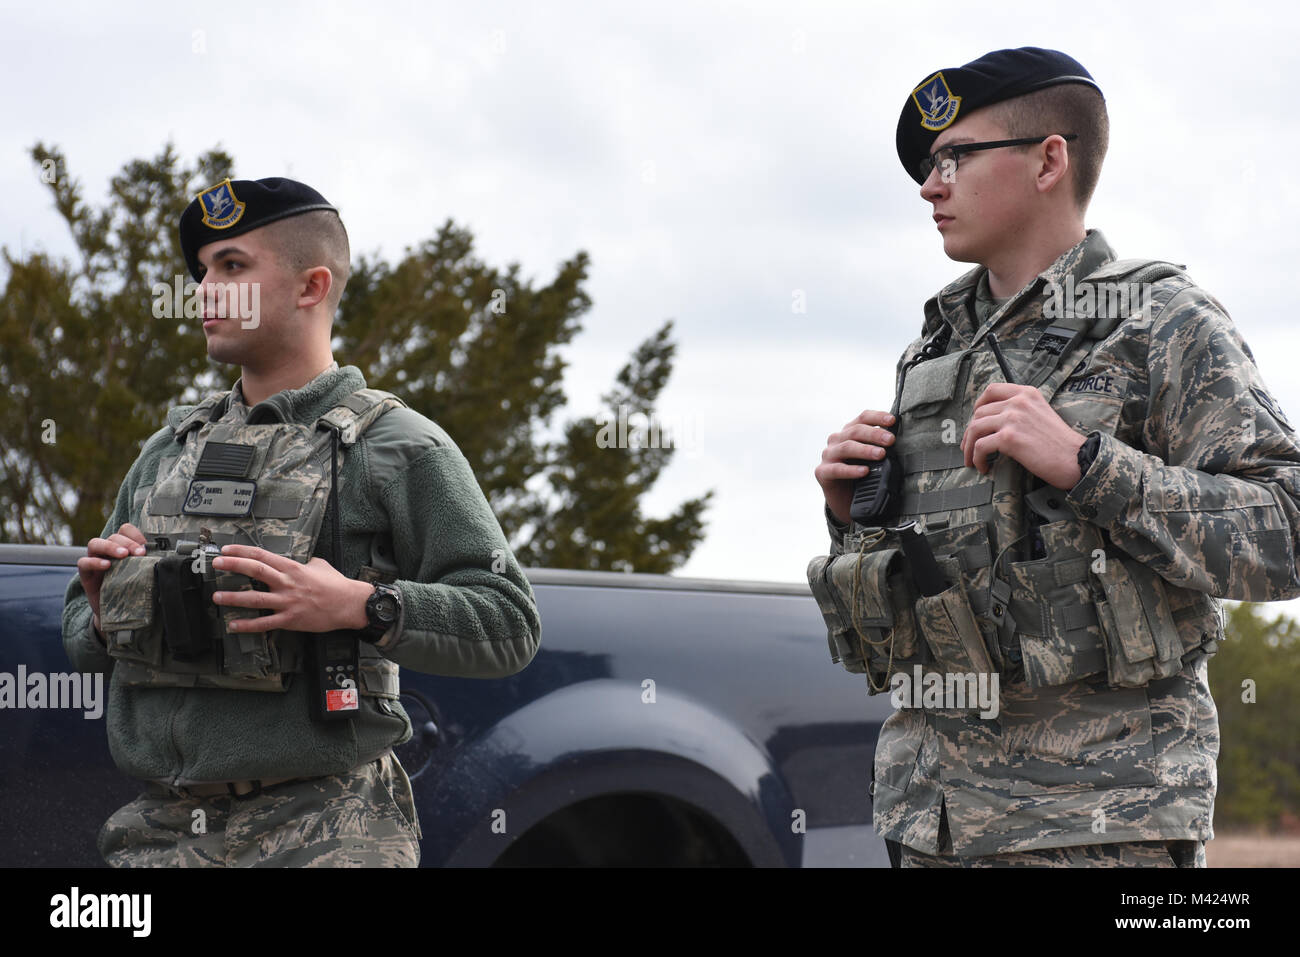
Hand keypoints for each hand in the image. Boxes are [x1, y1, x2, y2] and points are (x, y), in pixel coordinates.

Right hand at [78, 522, 148, 633]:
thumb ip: (149, 565)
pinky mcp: (86, 574)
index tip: (146, 545)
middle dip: (128, 542)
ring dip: (110, 546)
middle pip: (113, 536)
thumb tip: (169, 560)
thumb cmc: (132, 590)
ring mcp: (95, 561)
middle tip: (140, 552)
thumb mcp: (142, 575)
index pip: (125, 530)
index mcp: (123, 548)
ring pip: (95, 543)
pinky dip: (94, 562)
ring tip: (123, 554)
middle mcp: (108, 551)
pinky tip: (107, 566)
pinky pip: (84, 562)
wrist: (117, 613)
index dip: (135, 534)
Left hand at [210, 545, 372, 632]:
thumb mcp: (319, 565)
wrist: (349, 604)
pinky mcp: (290, 620)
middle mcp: (287, 583)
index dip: (242, 551)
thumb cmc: (336, 585)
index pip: (263, 556)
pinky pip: (265, 623)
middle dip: (233, 566)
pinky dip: (247, 625)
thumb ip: (303, 562)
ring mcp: (288, 602)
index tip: (227, 549)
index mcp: (293, 568)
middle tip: (217, 564)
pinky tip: (233, 625)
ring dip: (233, 597)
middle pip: (255, 571)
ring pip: (255, 598)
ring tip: (217, 596)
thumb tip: (296, 560)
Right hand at [816, 410, 896, 524]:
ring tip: (881, 455)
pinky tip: (864, 471)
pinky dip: (852, 470)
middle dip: (874, 434)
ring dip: (865, 450)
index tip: (892, 420)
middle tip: (890, 440)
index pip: (863, 418)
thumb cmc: (862, 475)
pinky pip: (837, 469)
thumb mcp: (873, 459)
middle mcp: (836, 440)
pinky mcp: (822, 472)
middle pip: (855, 431)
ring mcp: (828, 455)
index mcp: (849, 432)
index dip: (877, 417)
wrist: (846, 501)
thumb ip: (882, 447)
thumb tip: (904, 440)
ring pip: (846, 447)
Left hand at [961, 383, 1088, 488]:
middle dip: (970, 432)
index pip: (991, 390)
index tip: (975, 420)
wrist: (1076, 458)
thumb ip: (1021, 410)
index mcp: (1027, 393)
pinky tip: (983, 467)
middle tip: (969, 447)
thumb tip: (993, 421)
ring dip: (969, 447)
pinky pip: (980, 446)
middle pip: (979, 412)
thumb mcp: (1041, 413)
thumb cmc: (1059, 443)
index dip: (978, 406)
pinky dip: (977, 458)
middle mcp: (1018, 402)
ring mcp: (1013, 418)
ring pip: (975, 429)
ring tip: (972, 460)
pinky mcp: (1009, 437)